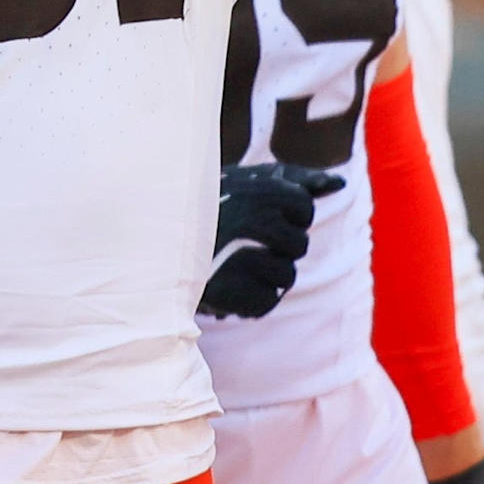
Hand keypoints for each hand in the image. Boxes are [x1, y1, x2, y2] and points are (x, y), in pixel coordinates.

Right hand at [199, 163, 341, 317]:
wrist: (143, 239)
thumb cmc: (201, 207)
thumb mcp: (244, 182)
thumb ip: (295, 180)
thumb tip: (340, 183)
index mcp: (265, 191)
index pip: (304, 208)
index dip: (283, 216)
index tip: (250, 213)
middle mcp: (260, 220)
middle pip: (299, 245)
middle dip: (274, 246)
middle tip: (232, 240)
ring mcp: (244, 257)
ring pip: (285, 276)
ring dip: (260, 275)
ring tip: (226, 264)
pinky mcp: (231, 293)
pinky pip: (265, 303)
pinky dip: (247, 301)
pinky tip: (224, 288)